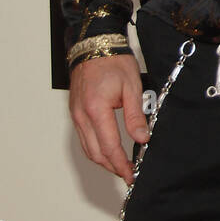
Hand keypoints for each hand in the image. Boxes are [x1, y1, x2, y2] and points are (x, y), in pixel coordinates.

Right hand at [69, 54, 146, 183]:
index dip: (121, 164)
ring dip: (104, 161)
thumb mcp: (132, 87)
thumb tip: (142, 138)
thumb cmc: (113, 62)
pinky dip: (96, 149)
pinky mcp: (76, 112)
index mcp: (96, 109)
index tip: (132, 174)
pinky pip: (84, 138)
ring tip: (120, 167)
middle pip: (96, 153)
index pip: (109, 146)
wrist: (95, 45)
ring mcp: (76, 114)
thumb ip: (136, 116)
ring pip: (88, 148)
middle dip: (113, 167)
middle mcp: (82, 115)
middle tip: (129, 175)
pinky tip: (108, 152)